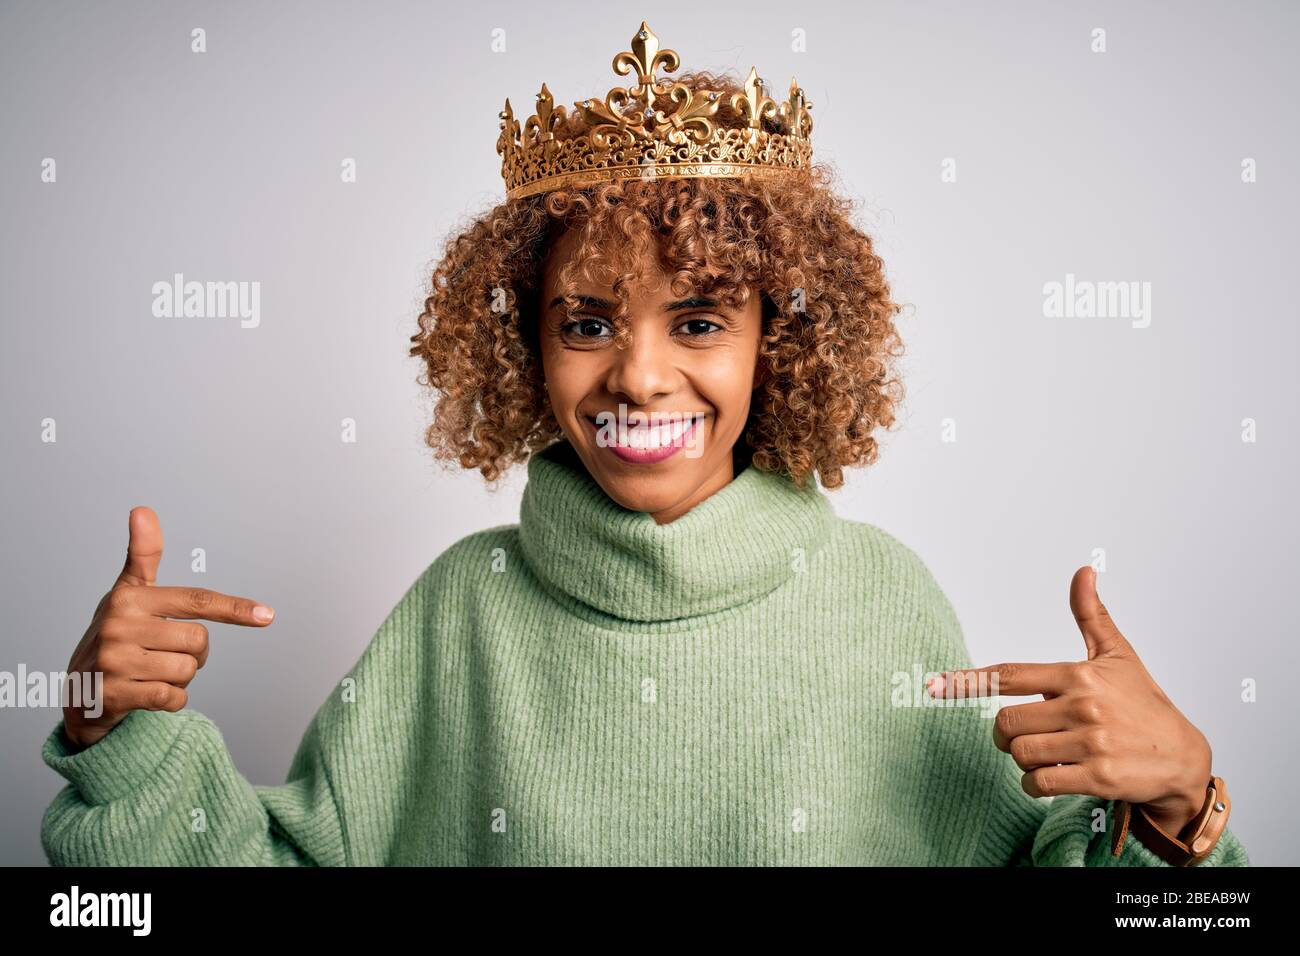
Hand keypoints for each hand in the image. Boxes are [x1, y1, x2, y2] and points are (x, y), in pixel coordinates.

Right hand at [62, 506, 275, 750]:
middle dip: (194, 652)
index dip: (234, 608)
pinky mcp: (114, 694)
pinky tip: (147, 694)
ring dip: (180, 678)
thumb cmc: (116, 635)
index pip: (196, 601)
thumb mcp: (129, 593)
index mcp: (128, 597)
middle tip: (165, 653)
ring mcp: (114, 660)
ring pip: (188, 671)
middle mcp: (118, 625)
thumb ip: (143, 556)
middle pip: (198, 641)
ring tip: (151, 672)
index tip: (268, 615)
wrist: (78, 692)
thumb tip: (142, 509)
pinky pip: (173, 698)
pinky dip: (171, 700)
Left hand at [926, 566, 1211, 837]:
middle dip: (1004, 733)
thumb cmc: (1144, 704)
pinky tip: (1051, 777)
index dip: (968, 681)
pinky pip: (1040, 782)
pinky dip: (1035, 784)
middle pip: (1006, 722)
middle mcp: (1083, 706)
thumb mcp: (1118, 656)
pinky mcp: (1099, 777)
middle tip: (1022, 735)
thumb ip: (1091, 616)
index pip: (1010, 676)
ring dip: (1022, 760)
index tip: (933, 685)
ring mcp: (1091, 743)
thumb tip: (1084, 570)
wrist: (1184, 757)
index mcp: (1078, 675)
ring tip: (1047, 755)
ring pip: (1020, 754)